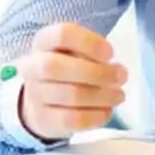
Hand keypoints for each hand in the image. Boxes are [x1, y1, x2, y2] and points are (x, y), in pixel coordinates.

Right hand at [15, 22, 128, 140]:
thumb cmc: (67, 67)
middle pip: (57, 66)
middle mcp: (33, 66)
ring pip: (69, 95)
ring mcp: (35, 95)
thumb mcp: (75, 50)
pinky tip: (107, 110)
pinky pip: (72, 119)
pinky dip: (95, 116)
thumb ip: (93, 53)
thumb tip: (116, 70)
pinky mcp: (43, 119)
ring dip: (102, 96)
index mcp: (43, 41)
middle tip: (121, 77)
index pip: (63, 34)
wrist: (41, 99)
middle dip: (96, 73)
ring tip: (119, 95)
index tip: (111, 53)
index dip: (90, 43)